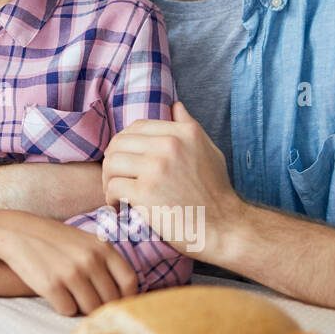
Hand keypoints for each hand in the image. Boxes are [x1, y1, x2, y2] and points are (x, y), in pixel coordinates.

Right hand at [0, 213, 137, 315]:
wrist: (17, 233)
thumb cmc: (54, 240)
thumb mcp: (85, 241)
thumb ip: (106, 262)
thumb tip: (126, 294)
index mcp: (102, 247)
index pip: (129, 281)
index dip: (125, 296)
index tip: (116, 301)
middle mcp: (90, 260)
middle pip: (109, 300)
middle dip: (100, 305)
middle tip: (87, 301)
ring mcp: (71, 273)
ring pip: (89, 309)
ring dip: (81, 308)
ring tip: (71, 297)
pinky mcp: (52, 286)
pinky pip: (68, 310)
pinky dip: (63, 307)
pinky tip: (55, 296)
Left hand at [102, 101, 243, 258]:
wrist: (225, 228)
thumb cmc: (216, 192)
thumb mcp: (209, 151)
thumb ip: (189, 126)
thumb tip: (175, 105)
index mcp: (183, 132)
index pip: (137, 126)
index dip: (126, 143)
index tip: (128, 161)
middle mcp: (169, 145)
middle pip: (119, 142)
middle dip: (113, 161)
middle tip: (117, 178)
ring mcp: (156, 168)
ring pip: (111, 163)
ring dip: (109, 179)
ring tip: (117, 192)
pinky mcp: (145, 192)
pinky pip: (113, 186)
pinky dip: (112, 197)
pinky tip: (120, 206)